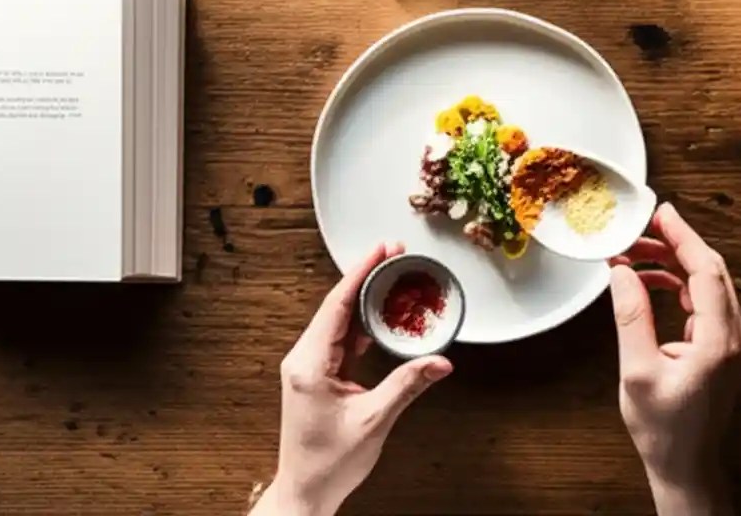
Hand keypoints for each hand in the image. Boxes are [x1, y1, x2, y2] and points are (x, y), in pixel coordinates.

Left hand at [251, 242, 452, 515]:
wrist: (306, 490)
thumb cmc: (328, 462)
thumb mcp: (374, 421)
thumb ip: (407, 386)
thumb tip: (438, 362)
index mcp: (308, 364)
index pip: (335, 305)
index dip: (359, 274)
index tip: (380, 251)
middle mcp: (302, 359)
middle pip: (335, 306)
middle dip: (365, 279)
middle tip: (393, 255)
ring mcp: (307, 366)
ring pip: (338, 322)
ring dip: (364, 301)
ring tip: (392, 279)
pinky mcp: (316, 376)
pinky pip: (340, 341)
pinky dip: (361, 326)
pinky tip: (381, 317)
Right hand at [609, 204, 740, 515]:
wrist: (685, 464)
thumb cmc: (662, 427)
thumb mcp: (636, 370)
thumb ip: (630, 317)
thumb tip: (621, 274)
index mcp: (718, 341)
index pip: (707, 272)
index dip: (683, 238)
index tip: (661, 213)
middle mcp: (734, 338)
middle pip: (712, 273)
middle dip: (677, 244)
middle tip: (642, 227)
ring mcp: (732, 344)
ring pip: (709, 285)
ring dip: (675, 264)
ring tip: (635, 254)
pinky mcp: (722, 349)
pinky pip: (705, 303)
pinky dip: (679, 285)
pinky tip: (649, 282)